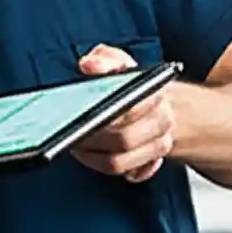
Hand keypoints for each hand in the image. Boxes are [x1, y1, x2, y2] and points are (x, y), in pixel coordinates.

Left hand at [70, 45, 173, 182]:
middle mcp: (162, 121)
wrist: (155, 100)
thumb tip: (89, 66)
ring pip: (120, 162)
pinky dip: (106, 167)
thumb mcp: (115, 60)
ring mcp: (159, 145)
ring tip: (73, 143)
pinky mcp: (151, 163)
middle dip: (91, 139)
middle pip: (124, 140)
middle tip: (69, 133)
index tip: (79, 116)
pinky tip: (89, 156)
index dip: (101, 116)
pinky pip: (127, 175)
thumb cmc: (128, 81)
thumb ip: (103, 58)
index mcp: (154, 93)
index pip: (128, 110)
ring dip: (92, 156)